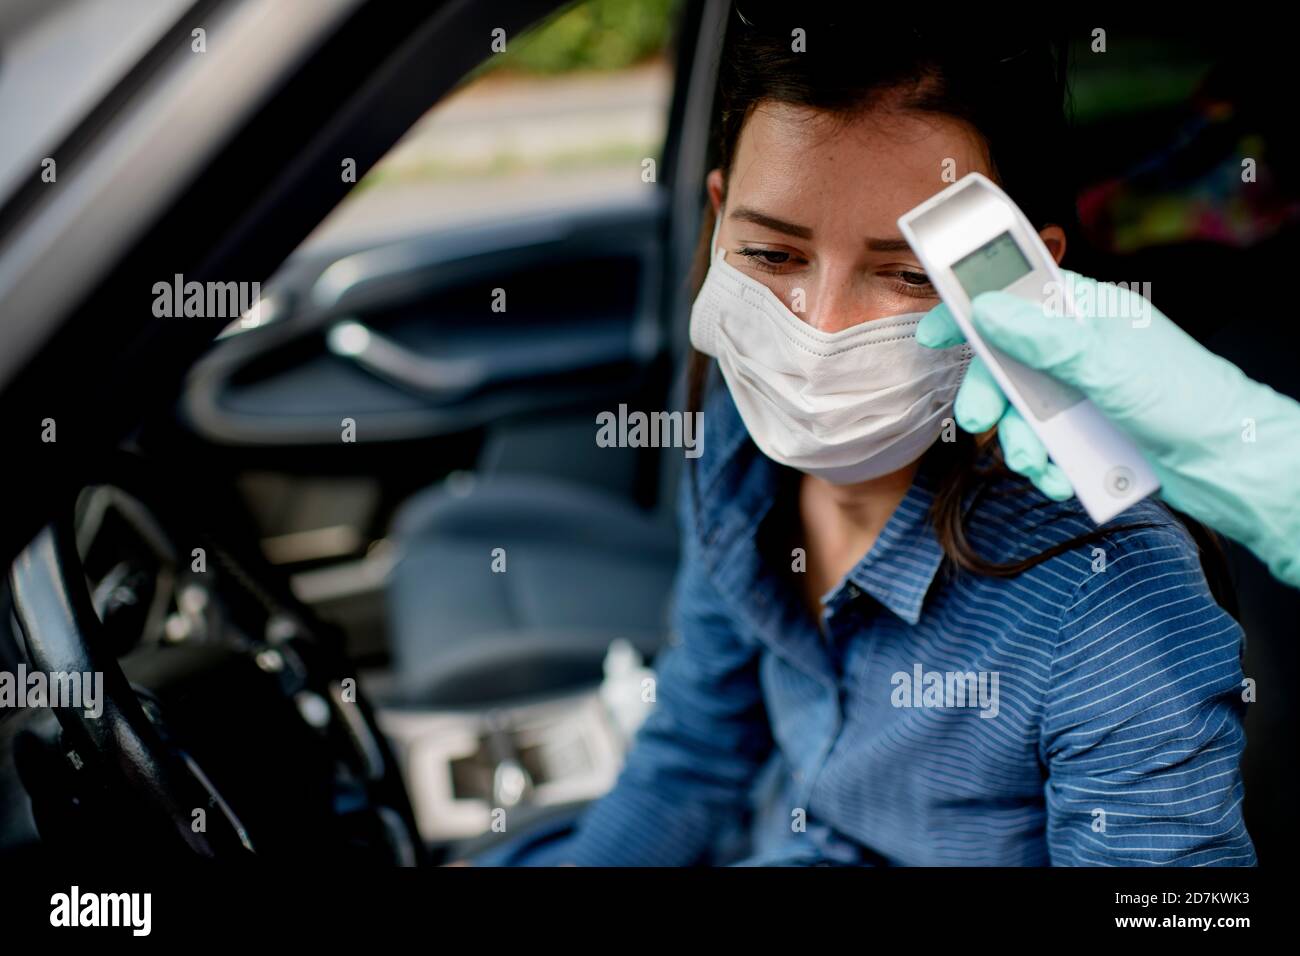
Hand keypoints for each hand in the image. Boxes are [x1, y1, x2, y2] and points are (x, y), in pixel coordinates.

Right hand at [917, 269, 1299, 584]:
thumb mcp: (1107, 364)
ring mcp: (1079, 392)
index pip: (1014, 295)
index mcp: (1086, 313)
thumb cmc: (1188, 399)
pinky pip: (1042, 445)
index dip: (969, 309)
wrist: (1231, 465)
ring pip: (1019, 411)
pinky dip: (1043, 466)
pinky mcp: (1084, 432)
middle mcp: (1077, 349)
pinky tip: (1059, 480)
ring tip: (1036, 466)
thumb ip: (1042, 338)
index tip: (933, 333)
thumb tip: (986, 308)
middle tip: (980, 420)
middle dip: (989, 396)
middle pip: (1005, 363)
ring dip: (1017, 443)